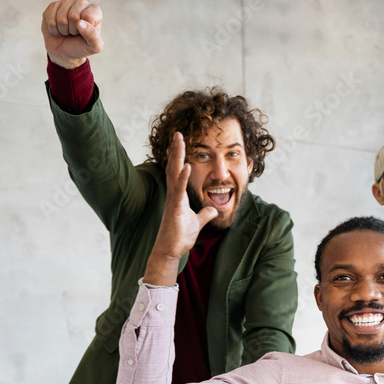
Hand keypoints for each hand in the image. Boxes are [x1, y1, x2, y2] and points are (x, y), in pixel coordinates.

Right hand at [41, 0, 103, 68]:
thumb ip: (93, 36)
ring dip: (63, 30)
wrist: (64, 51)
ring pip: (61, 18)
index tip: (84, 33)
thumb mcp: (94, 47)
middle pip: (73, 16)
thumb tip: (80, 23)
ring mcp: (66, 3)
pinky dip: (53, 29)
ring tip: (67, 31)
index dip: (84, 29)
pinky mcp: (53, 6)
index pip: (88, 16)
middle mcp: (81, 3)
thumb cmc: (81, 46)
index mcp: (95, 11)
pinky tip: (58, 28)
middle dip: (72, 30)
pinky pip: (50, 19)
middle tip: (74, 33)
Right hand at [144, 132, 218, 285]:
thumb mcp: (198, 223)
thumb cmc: (180, 237)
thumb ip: (205, 214)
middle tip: (178, 133)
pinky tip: (186, 166)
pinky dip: (182, 177)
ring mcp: (173, 200)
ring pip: (174, 174)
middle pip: (173, 167)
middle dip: (176, 150)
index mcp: (178, 196)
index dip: (180, 157)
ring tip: (179, 140)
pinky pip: (178, 190)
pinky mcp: (174, 208)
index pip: (178, 172)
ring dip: (177, 156)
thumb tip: (213, 209)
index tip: (182, 142)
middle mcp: (173, 195)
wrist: (170, 251)